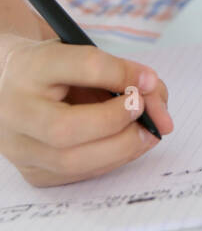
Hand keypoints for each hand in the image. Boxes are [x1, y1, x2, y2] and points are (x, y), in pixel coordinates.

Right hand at [0, 37, 172, 186]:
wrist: (11, 86)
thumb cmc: (54, 70)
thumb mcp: (82, 55)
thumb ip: (121, 72)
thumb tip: (157, 101)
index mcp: (31, 68)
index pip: (82, 67)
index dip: (121, 74)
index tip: (148, 80)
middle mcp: (16, 110)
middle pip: (64, 129)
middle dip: (115, 123)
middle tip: (145, 113)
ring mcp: (19, 147)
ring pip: (70, 161)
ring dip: (120, 149)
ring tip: (146, 134)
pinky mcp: (31, 172)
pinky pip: (76, 175)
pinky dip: (109, 161)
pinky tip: (124, 146)